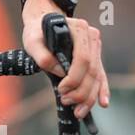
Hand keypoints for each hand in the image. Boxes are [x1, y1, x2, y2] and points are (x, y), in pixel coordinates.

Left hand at [21, 0, 108, 119]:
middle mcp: (91, 37)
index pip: (82, 58)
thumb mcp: (32, 41)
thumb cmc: (37, 31)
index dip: (74, 77)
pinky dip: (101, 90)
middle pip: (92, 70)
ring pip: (97, 76)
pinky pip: (100, 75)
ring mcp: (95, 47)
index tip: (62, 89)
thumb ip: (43, 56)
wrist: (43, 22)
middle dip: (81, 91)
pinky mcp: (95, 57)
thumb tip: (60, 72)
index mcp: (79, 29)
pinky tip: (102, 103)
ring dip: (90, 97)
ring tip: (80, 112)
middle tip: (67, 102)